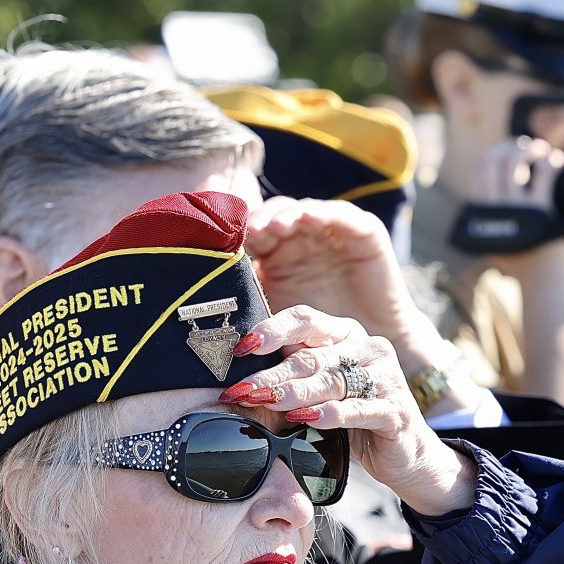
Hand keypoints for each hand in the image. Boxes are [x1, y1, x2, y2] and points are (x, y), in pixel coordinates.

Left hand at [225, 305, 474, 516]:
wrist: (405, 454)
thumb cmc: (353, 417)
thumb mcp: (321, 390)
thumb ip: (293, 374)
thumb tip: (238, 375)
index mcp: (347, 335)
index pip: (306, 319)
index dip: (272, 330)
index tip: (241, 348)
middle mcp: (368, 349)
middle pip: (312, 357)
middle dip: (271, 375)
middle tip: (240, 390)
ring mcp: (386, 378)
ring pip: (332, 382)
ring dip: (294, 394)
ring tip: (265, 402)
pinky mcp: (396, 411)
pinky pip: (359, 409)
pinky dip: (331, 414)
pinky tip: (308, 418)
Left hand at [244, 196, 419, 345]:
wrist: (362, 352)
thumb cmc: (313, 336)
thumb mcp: (273, 313)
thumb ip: (245, 295)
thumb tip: (201, 288)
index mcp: (275, 251)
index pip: (254, 230)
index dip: (241, 232)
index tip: (227, 242)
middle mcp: (301, 236)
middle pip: (275, 215)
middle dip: (262, 220)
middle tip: (251, 230)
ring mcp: (330, 230)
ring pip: (304, 211)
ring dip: (288, 215)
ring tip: (276, 224)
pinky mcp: (362, 231)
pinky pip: (341, 215)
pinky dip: (325, 213)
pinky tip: (309, 218)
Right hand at [470, 135, 563, 283]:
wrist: (539, 279)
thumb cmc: (520, 256)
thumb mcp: (494, 235)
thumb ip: (490, 211)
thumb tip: (498, 178)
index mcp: (478, 212)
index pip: (478, 169)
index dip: (494, 152)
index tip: (507, 150)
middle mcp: (491, 208)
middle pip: (492, 160)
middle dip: (509, 146)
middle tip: (525, 146)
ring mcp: (514, 209)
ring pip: (514, 161)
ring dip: (530, 149)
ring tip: (541, 151)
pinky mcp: (539, 211)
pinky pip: (543, 173)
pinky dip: (551, 161)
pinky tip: (557, 162)